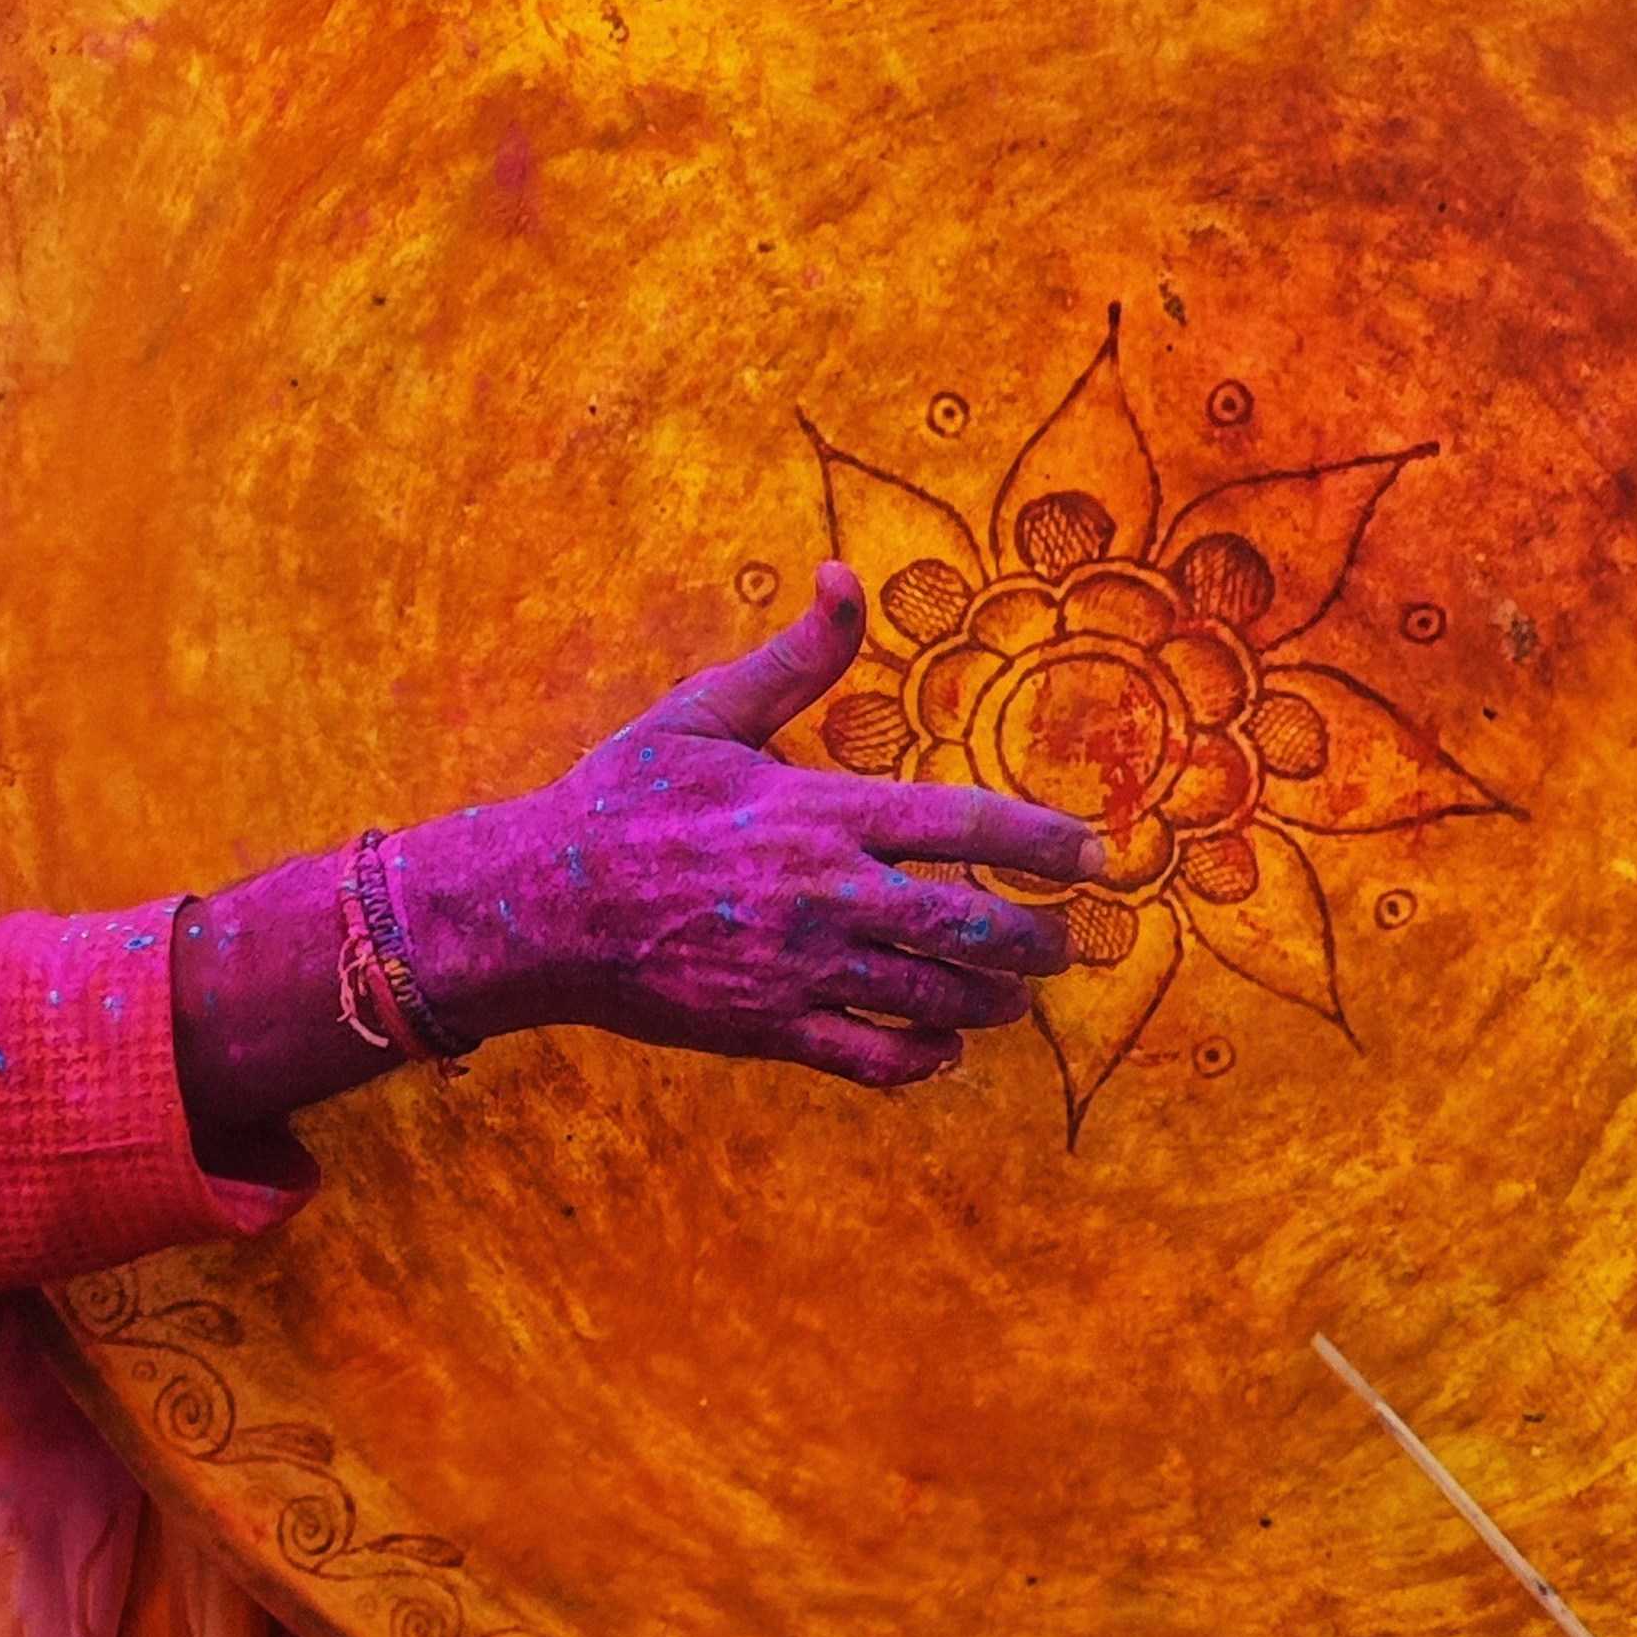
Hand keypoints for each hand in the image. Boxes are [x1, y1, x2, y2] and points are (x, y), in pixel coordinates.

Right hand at [396, 571, 1105, 1090]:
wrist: (540, 904)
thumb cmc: (623, 799)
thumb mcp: (705, 710)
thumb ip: (796, 658)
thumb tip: (844, 576)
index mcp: (822, 809)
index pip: (965, 823)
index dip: (1044, 841)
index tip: (1096, 855)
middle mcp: (826, 894)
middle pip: (973, 925)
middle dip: (1040, 940)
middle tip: (1067, 942)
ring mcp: (800, 970)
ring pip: (937, 999)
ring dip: (994, 999)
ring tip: (1014, 991)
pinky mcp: (770, 1030)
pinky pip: (874, 1059)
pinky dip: (924, 1058)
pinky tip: (942, 1044)